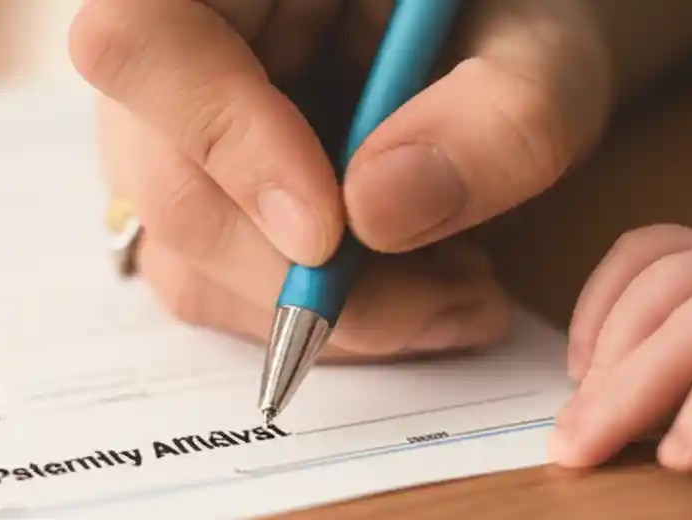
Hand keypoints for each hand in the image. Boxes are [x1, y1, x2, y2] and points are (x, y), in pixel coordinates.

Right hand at [70, 0, 611, 356]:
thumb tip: (373, 219)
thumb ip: (498, 114)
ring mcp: (180, 134)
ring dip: (324, 314)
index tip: (329, 230)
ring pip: (188, 258)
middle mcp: (180, 50)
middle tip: (443, 300)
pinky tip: (416, 290)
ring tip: (456, 291)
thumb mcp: (546, 43)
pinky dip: (321, 318)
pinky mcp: (211, 202)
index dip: (223, 143)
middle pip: (166, 182)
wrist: (494, 37)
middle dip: (299, 278)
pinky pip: (223, 287)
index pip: (145, 43)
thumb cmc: (510, 15)